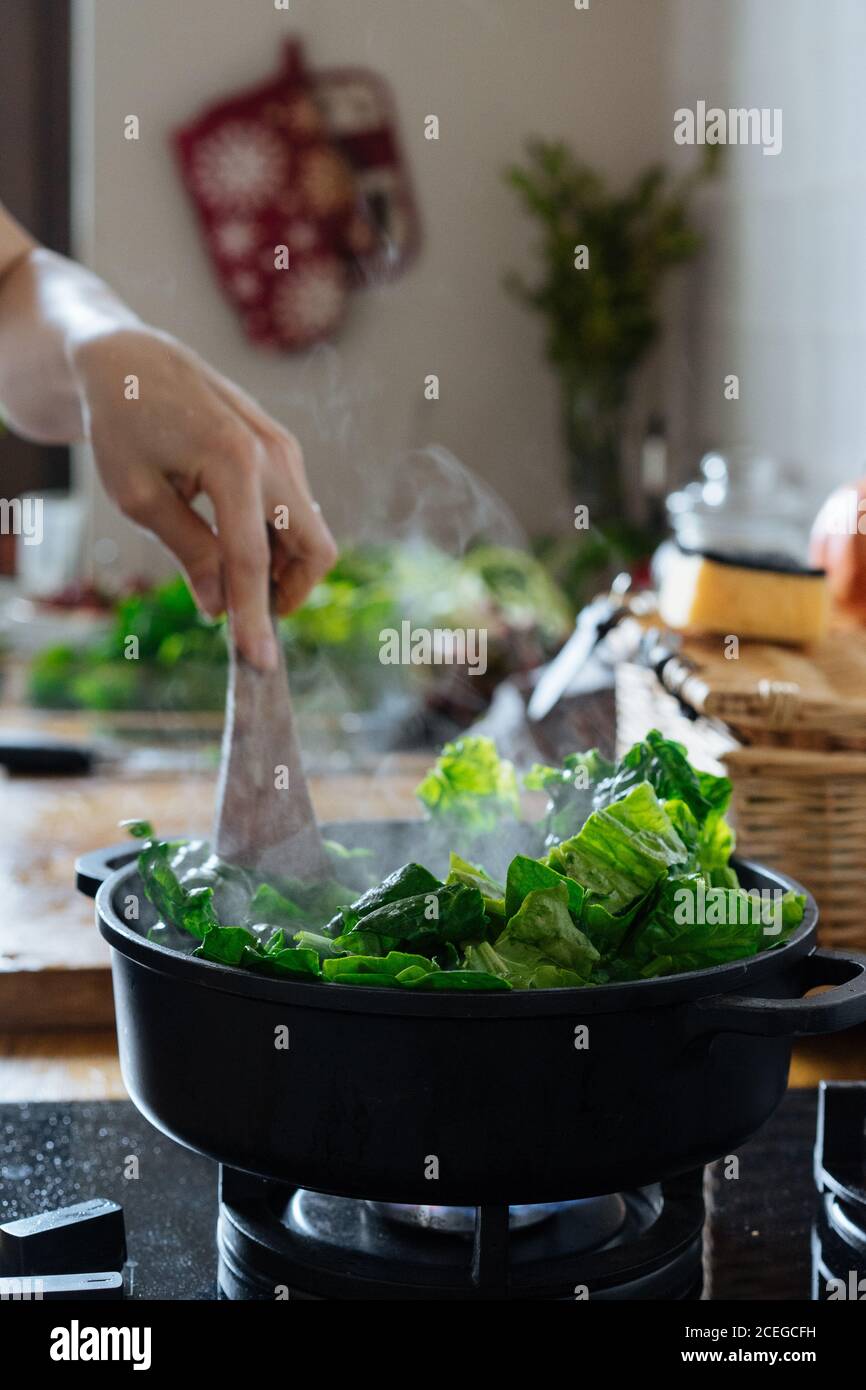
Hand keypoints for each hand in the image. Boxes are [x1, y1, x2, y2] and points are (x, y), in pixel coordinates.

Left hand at [71, 327, 336, 669]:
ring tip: (225, 573)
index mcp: (234, 462)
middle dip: (289, 592)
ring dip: (281, 566)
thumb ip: (187, 550)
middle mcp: (273, 453)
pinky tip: (233, 541)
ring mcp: (284, 447)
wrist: (129, 357)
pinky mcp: (282, 447)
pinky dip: (276, 538)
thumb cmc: (122, 423)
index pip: (254, 561)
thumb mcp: (138, 496)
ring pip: (310, 530)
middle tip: (243, 612)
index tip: (258, 662)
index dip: (257, 618)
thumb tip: (218, 607)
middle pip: (314, 548)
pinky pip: (297, 508)